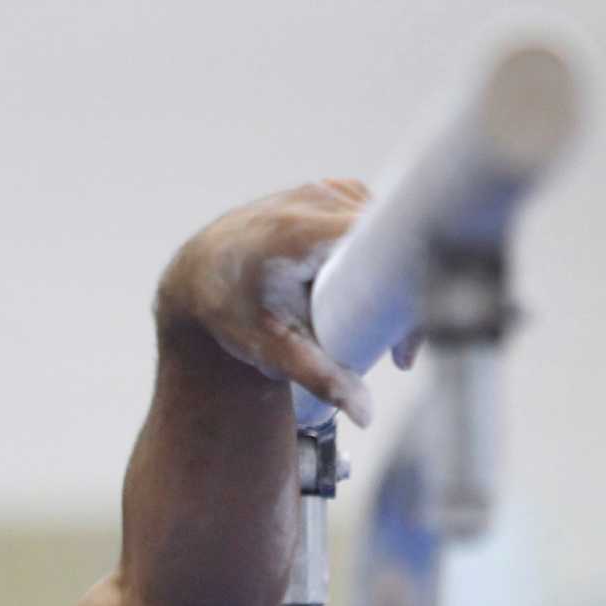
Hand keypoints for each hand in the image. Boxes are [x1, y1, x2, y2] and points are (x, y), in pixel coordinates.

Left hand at [154, 178, 417, 428]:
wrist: (197, 275)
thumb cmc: (229, 313)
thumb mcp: (270, 348)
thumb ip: (319, 378)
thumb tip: (366, 416)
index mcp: (302, 232)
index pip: (385, 249)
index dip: (408, 293)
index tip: (404, 342)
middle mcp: (315, 200)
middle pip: (390, 238)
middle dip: (402, 289)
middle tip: (395, 344)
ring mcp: (323, 188)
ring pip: (383, 227)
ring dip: (390, 267)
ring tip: (376, 319)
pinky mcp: (329, 188)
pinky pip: (369, 215)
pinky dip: (374, 246)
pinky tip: (364, 278)